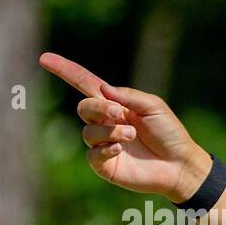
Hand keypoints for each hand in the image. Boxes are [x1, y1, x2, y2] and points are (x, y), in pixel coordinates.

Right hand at [38, 52, 211, 201]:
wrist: (181, 164)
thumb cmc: (170, 133)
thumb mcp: (153, 107)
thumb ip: (128, 96)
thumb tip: (102, 90)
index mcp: (115, 104)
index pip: (85, 84)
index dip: (65, 71)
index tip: (44, 59)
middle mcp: (106, 123)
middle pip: (84, 108)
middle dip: (98, 108)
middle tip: (119, 113)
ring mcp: (104, 144)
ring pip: (88, 132)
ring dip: (110, 131)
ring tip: (132, 135)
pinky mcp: (106, 165)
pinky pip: (92, 154)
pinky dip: (105, 149)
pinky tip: (120, 149)